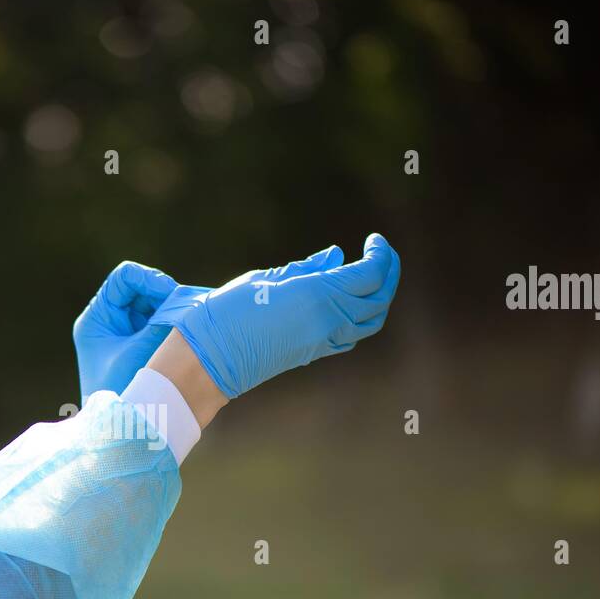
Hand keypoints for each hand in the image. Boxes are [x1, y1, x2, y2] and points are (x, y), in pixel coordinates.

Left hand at [73, 261, 196, 402]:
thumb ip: (164, 319)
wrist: (122, 431)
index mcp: (97, 319)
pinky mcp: (138, 345)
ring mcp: (123, 334)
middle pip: (140, 290)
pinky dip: (172, 324)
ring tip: (186, 323)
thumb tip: (185, 297)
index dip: (149, 280)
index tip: (171, 295)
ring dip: (171, 311)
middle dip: (163, 296)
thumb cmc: (126, 392)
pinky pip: (158, 323)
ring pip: (152, 306)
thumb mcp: (146, 349)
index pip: (125, 278)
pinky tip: (185, 333)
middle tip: (183, 310)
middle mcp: (107, 323)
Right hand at [144, 234, 399, 398]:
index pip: (371, 274)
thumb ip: (307, 268)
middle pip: (378, 298)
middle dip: (388, 274)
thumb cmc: (228, 311)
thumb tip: (336, 256)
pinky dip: (361, 317)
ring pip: (370, 321)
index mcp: (317, 295)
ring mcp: (323, 340)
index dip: (380, 255)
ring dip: (378, 298)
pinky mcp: (314, 353)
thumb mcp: (267, 280)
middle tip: (380, 254)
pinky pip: (351, 335)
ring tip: (370, 278)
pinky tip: (349, 302)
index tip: (373, 240)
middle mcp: (327, 320)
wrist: (211, 358)